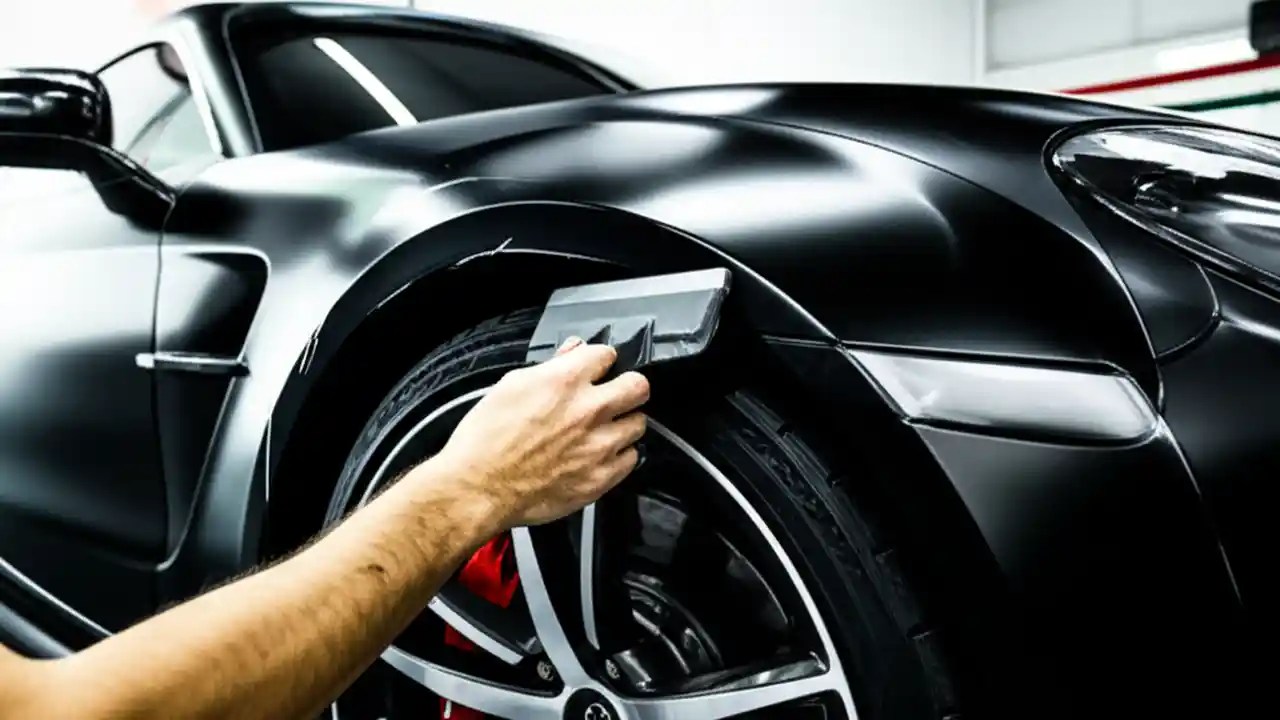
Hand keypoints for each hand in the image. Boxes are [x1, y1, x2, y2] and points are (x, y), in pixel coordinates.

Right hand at [437, 337, 649, 528]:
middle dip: (627, 387)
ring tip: (602, 430)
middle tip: (615, 396)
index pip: (607, 354)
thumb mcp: (511, 386)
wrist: (478, 488)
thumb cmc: (486, 441)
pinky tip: (598, 455)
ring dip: (623, 424)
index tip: (597, 369)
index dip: (600, 361)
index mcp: (564, 382)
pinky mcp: (600, 478)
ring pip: (638, 424)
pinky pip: (630, 459)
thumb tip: (572, 353)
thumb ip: (551, 366)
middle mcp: (588, 411)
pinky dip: (618, 456)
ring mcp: (598, 446)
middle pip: (638, 387)